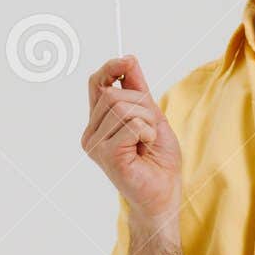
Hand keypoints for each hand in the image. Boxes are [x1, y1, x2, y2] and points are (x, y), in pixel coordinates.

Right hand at [81, 56, 181, 221]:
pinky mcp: (106, 155)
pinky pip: (132, 125)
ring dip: (147, 121)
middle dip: (142, 104)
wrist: (163, 195)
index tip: (127, 60)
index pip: (97, 85)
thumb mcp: (152, 117)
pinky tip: (146, 148)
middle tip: (150, 128)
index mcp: (99, 123)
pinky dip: (147, 132)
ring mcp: (95, 145)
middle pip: (113, 94)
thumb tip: (129, 59)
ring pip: (123, 108)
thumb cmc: (159, 161)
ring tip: (147, 141)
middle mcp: (91, 133)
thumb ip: (138, 91)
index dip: (111, 68)